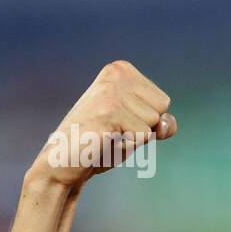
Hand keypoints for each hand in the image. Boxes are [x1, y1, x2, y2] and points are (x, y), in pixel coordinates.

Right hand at [29, 60, 176, 185]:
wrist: (64, 161)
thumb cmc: (102, 143)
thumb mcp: (137, 128)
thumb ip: (161, 123)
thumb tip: (166, 123)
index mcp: (121, 70)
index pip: (163, 102)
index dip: (145, 121)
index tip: (119, 122)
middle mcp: (116, 74)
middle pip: (161, 110)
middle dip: (143, 128)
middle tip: (112, 130)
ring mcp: (111, 92)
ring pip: (153, 124)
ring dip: (133, 138)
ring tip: (107, 135)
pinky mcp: (108, 113)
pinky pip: (144, 136)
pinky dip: (127, 146)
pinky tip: (104, 140)